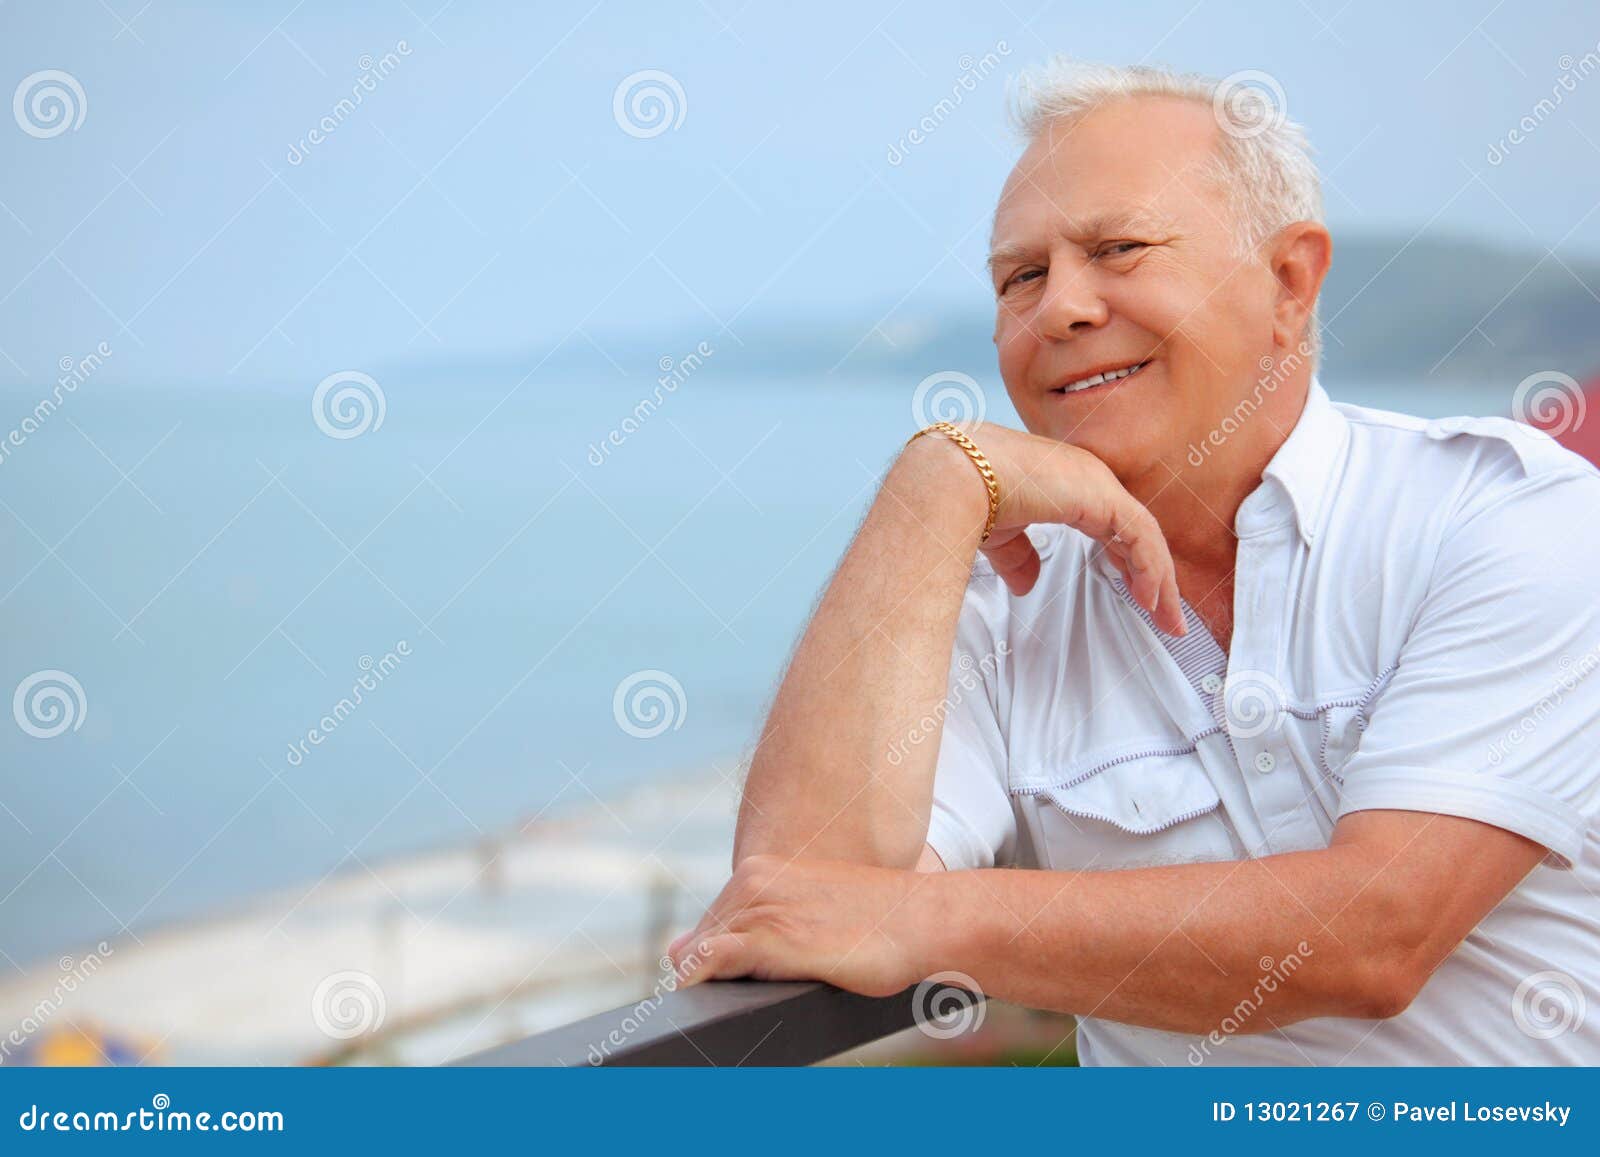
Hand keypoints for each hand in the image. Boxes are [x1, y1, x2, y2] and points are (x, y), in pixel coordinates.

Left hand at [665, 855, 932, 996]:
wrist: (927, 920)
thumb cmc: (879, 924)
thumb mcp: (808, 912)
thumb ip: (751, 925)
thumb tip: (677, 954)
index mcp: (759, 871)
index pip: (711, 925)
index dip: (716, 961)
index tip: (731, 988)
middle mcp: (752, 883)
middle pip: (700, 941)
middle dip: (708, 976)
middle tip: (733, 1005)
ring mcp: (759, 908)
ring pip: (699, 954)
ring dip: (702, 988)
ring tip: (718, 1020)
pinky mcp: (770, 938)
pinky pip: (709, 962)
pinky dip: (697, 984)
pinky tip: (700, 1006)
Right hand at [903, 423, 1183, 632]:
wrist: (955, 478)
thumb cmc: (968, 497)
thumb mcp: (1001, 536)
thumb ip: (1020, 558)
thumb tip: (1027, 585)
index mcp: (1068, 484)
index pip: (1114, 527)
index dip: (1129, 563)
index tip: (1140, 597)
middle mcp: (1089, 478)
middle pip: (1136, 534)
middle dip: (1154, 577)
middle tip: (1167, 616)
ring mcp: (1098, 483)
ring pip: (1146, 537)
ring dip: (1161, 581)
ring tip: (1169, 620)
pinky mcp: (1102, 495)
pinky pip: (1141, 536)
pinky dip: (1150, 569)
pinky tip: (1150, 599)